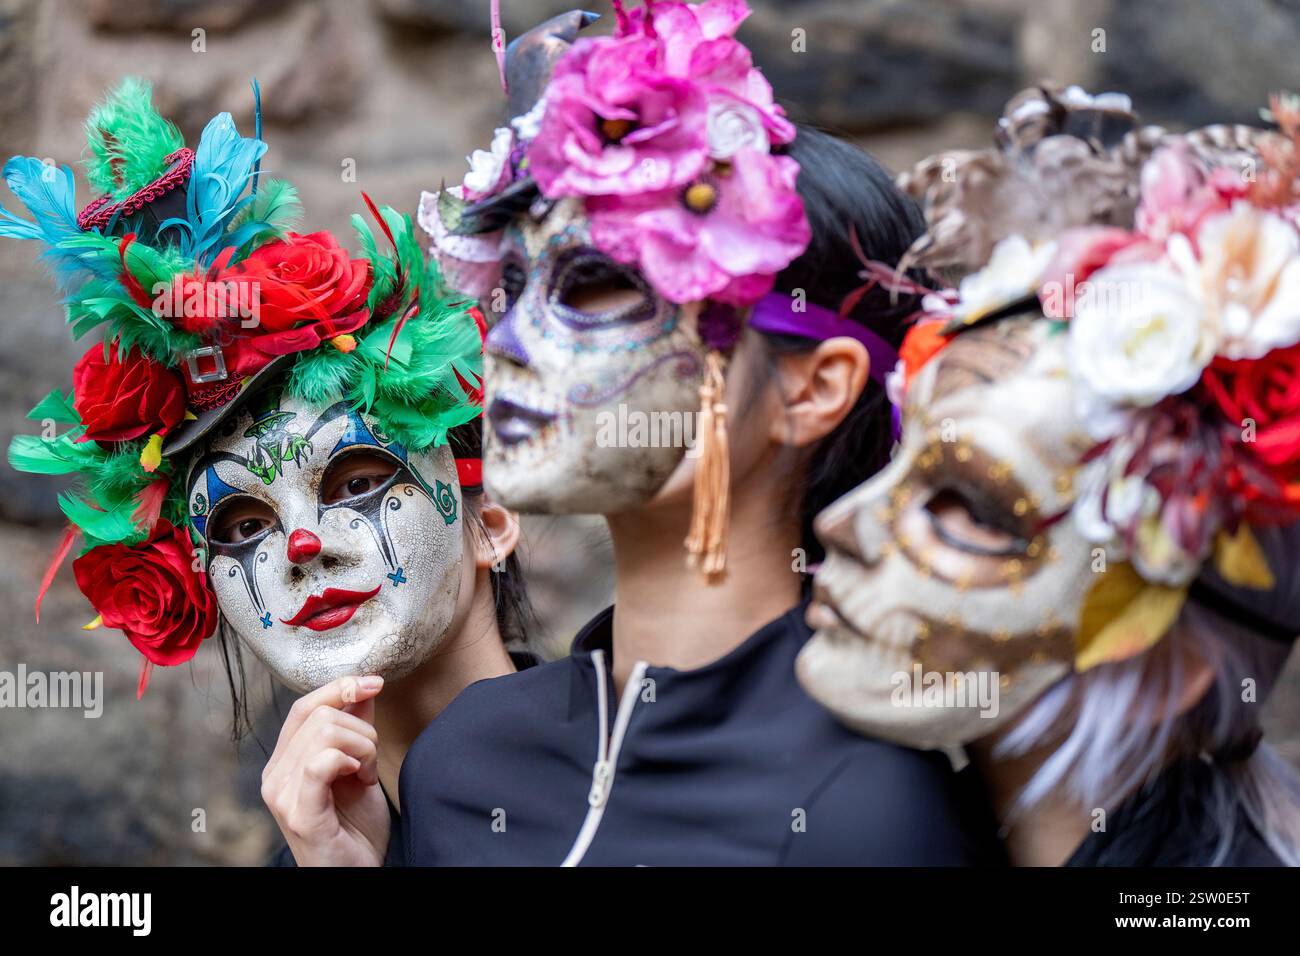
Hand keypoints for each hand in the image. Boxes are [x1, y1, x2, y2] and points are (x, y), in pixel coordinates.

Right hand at [261, 675, 389, 865]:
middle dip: (361, 728)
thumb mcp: (360, 765)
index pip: (304, 706)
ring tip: (367, 774)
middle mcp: (275, 776)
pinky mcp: (300, 814)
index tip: (375, 682)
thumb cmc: (356, 827)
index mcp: (284, 761)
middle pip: (318, 714)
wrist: (357, 873)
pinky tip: (360, 777)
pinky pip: (320, 763)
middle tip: (371, 761)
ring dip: (363, 747)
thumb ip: (357, 726)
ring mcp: (283, 795)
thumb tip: (364, 686)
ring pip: (325, 733)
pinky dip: (349, 760)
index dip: (340, 687)